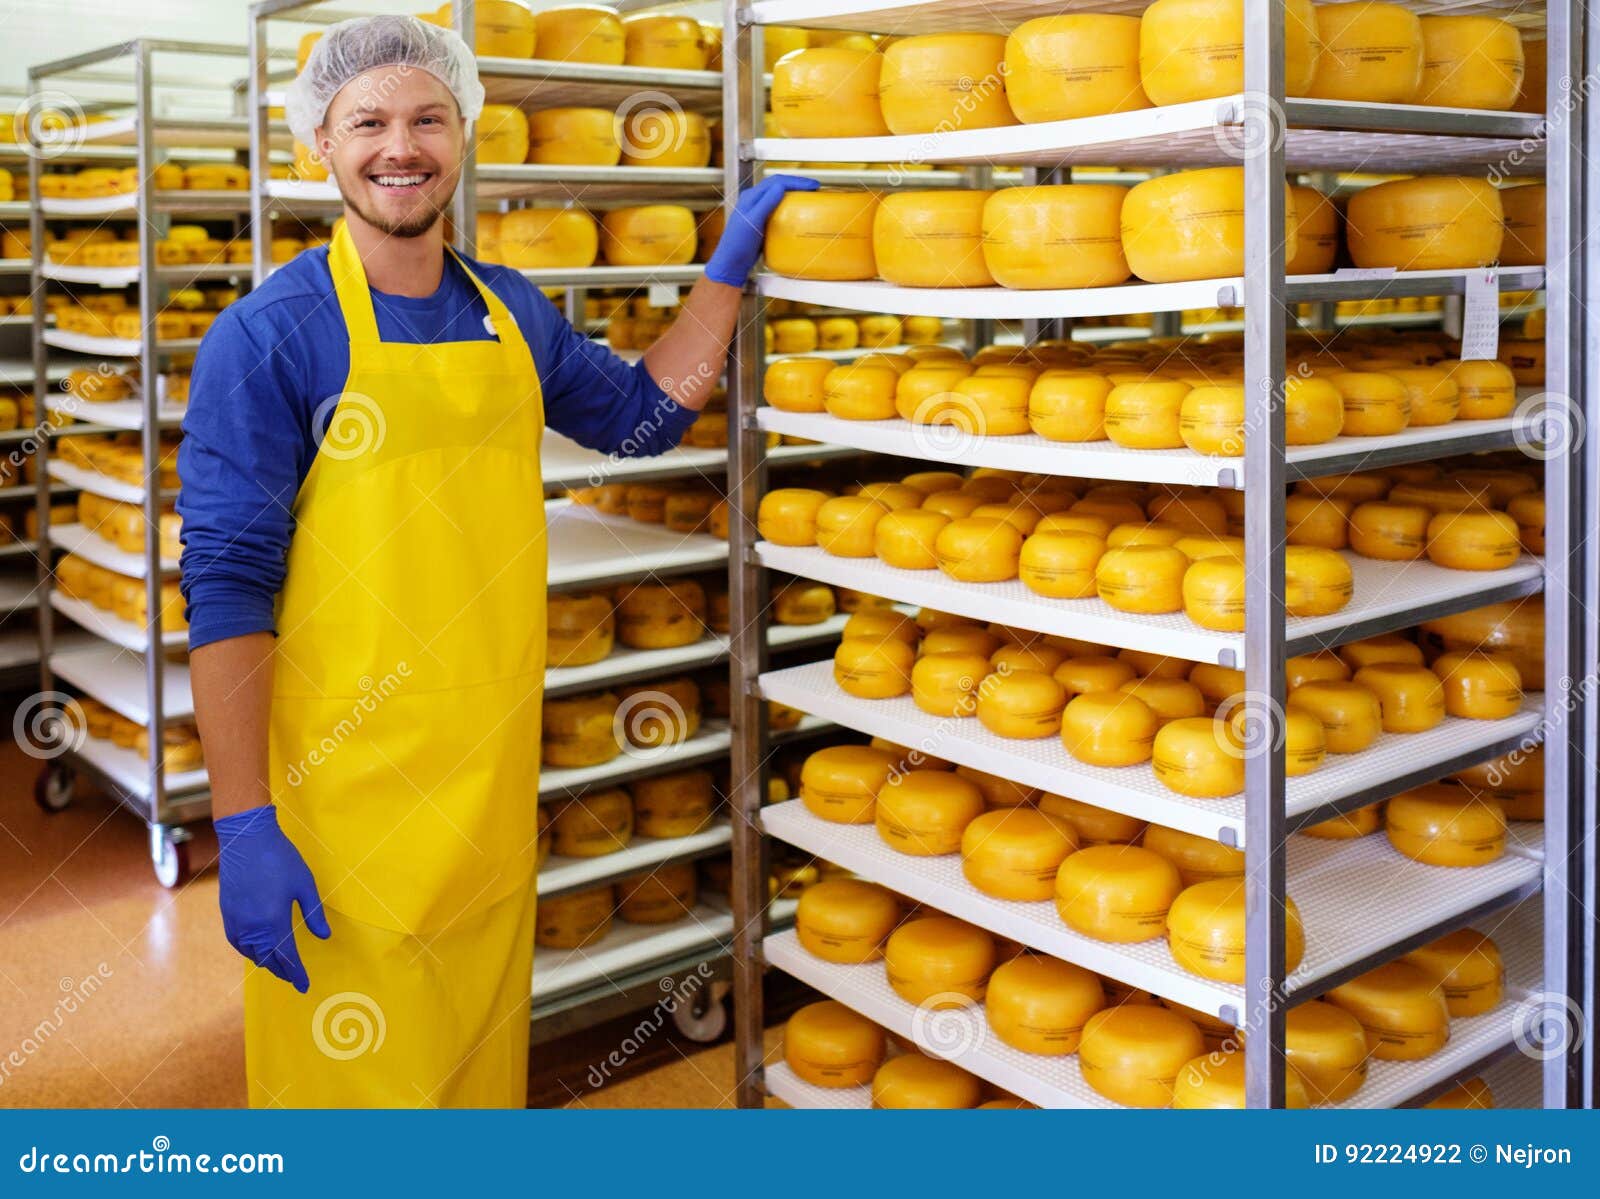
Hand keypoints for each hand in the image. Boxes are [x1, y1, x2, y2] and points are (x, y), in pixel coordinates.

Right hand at [215, 804, 329, 992]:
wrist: (246, 838)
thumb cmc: (280, 858)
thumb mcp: (305, 884)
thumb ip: (314, 914)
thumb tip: (324, 936)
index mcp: (273, 922)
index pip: (286, 958)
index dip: (296, 973)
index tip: (304, 986)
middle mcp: (251, 927)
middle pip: (267, 959)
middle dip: (282, 971)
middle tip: (294, 977)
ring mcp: (236, 921)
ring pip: (251, 953)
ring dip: (265, 962)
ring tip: (279, 966)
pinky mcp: (227, 913)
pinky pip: (238, 942)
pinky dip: (249, 951)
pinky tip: (257, 949)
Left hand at [704, 173, 820, 287]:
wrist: (731, 263)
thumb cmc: (737, 244)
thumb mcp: (752, 221)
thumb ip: (766, 203)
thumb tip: (780, 187)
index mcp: (751, 196)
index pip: (777, 181)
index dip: (796, 181)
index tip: (812, 186)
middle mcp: (754, 200)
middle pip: (779, 184)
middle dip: (797, 184)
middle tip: (813, 188)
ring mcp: (758, 210)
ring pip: (779, 195)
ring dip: (794, 193)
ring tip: (808, 197)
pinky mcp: (762, 222)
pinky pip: (778, 208)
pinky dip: (790, 206)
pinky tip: (798, 213)